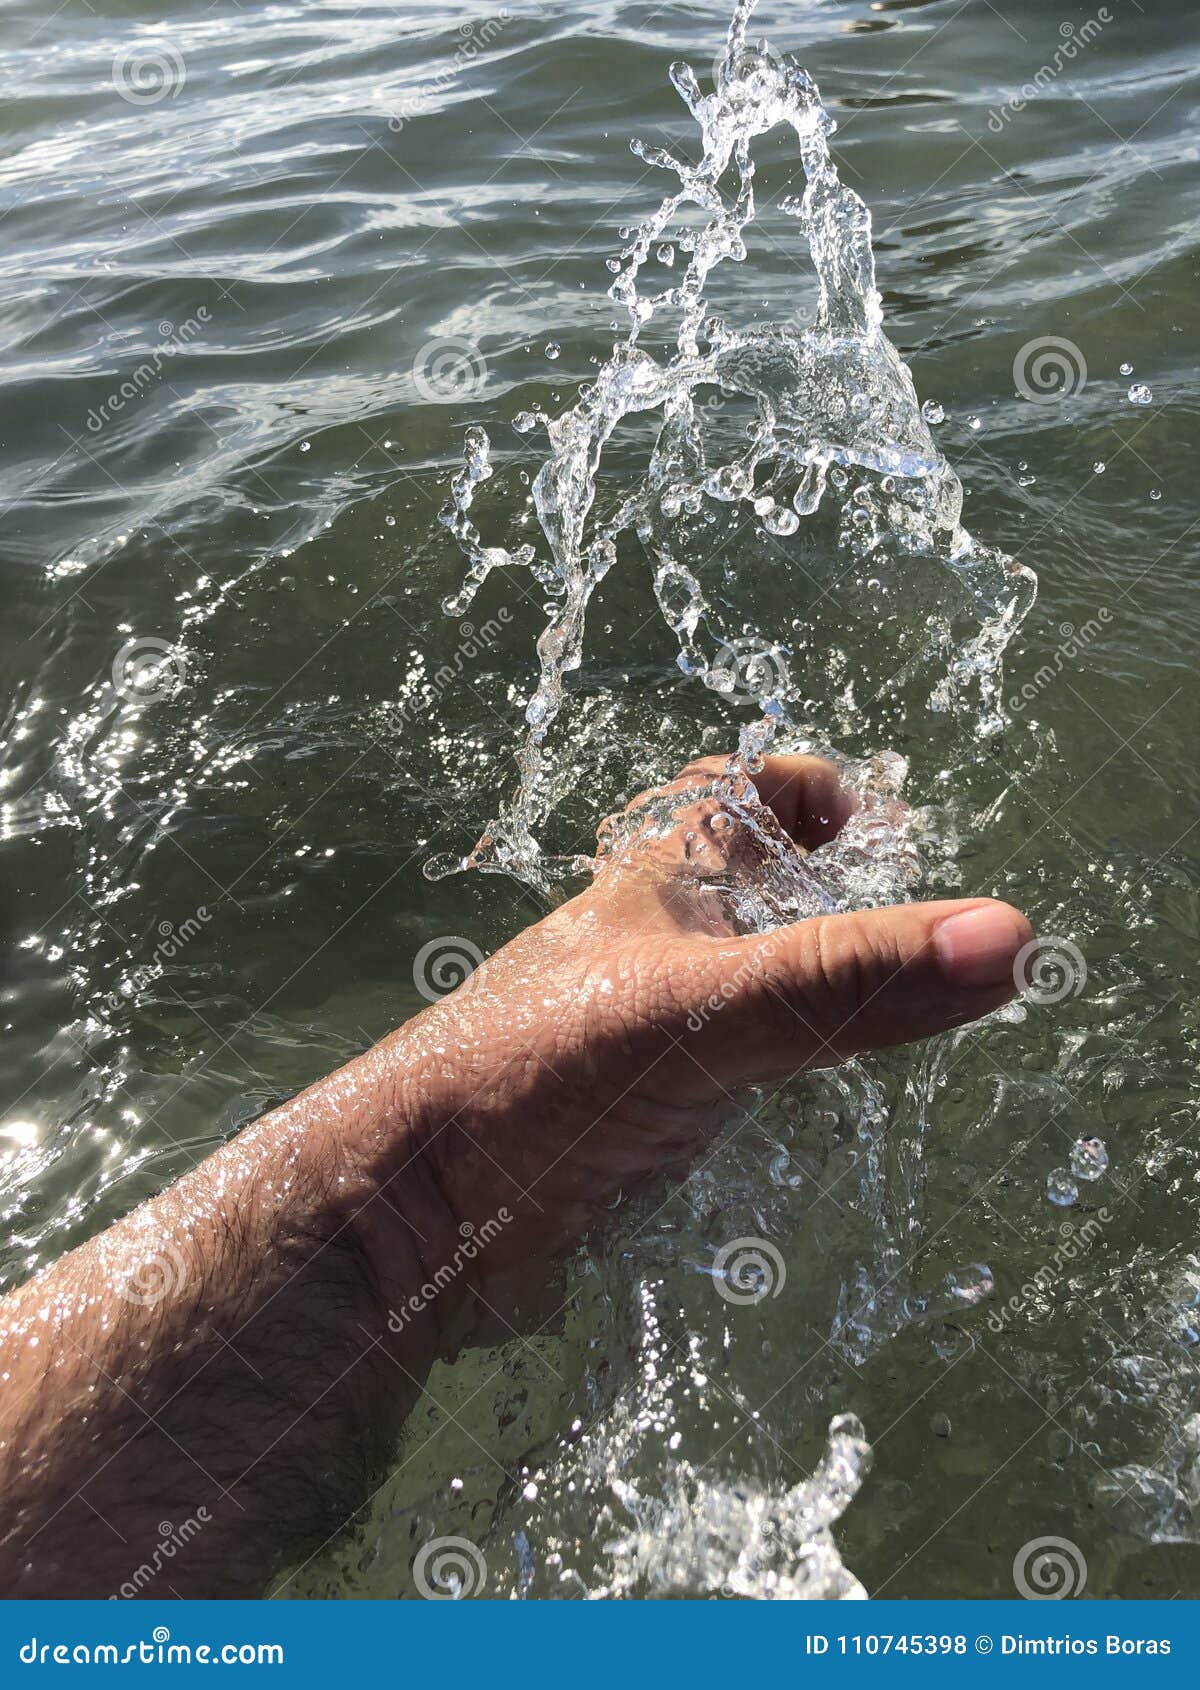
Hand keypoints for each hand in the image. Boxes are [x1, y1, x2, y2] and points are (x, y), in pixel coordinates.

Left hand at [399, 754, 1032, 1297]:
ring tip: (877, 1028)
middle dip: (815, 901)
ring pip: (728, 994)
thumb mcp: (703, 1016)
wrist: (408, 1220)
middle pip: (736, 896)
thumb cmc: (532, 1078)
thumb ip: (845, 983)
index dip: (795, 788)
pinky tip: (807, 1125)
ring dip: (796, 1001)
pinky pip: (712, 1086)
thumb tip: (1004, 935)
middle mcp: (640, 954)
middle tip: (897, 939)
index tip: (869, 823)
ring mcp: (629, 1042)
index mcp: (650, 891)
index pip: (723, 794)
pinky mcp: (622, 1127)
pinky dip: (766, 1088)